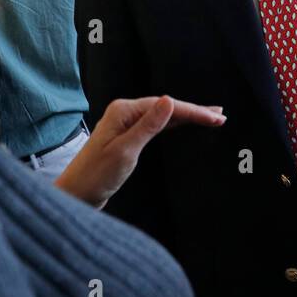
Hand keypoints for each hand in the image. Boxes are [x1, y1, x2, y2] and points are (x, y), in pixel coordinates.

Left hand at [55, 96, 223, 207]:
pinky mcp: (126, 139)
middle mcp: (124, 114)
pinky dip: (173, 126)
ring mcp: (125, 126)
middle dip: (194, 112)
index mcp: (123, 111)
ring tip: (209, 118)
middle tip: (220, 116)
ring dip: (186, 118)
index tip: (216, 117)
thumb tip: (169, 100)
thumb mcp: (126, 151)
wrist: (75, 196)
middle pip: (166, 108)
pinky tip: (184, 126)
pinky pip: (155, 127)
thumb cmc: (96, 176)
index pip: (167, 106)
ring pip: (163, 117)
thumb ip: (148, 126)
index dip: (194, 111)